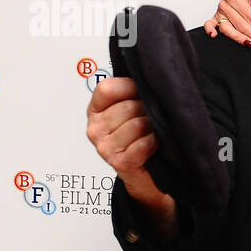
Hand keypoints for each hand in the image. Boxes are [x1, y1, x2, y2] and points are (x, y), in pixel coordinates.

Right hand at [86, 77, 176, 234]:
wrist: (147, 175)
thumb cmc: (142, 138)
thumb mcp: (132, 110)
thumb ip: (132, 91)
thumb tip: (145, 74)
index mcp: (95, 111)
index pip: (107, 88)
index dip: (130, 87)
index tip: (141, 93)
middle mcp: (95, 129)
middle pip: (127, 106)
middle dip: (147, 110)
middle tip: (152, 119)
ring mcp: (105, 147)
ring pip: (138, 124)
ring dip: (153, 127)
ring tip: (154, 133)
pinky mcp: (119, 162)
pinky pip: (144, 143)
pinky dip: (155, 143)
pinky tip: (155, 145)